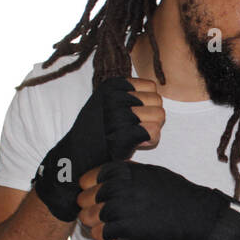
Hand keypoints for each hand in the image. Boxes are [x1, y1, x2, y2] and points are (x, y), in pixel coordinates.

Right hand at [32, 77, 160, 221]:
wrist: (79, 154)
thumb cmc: (100, 130)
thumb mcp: (110, 102)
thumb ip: (132, 95)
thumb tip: (158, 97)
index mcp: (112, 85)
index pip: (152, 87)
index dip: (148, 103)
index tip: (134, 115)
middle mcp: (114, 96)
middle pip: (158, 101)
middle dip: (152, 116)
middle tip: (136, 128)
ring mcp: (118, 114)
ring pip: (160, 115)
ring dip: (153, 128)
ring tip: (135, 135)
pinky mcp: (123, 134)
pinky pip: (154, 132)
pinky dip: (150, 140)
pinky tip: (137, 144)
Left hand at [75, 160, 239, 239]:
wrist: (197, 216)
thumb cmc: (178, 194)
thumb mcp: (152, 173)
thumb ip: (129, 173)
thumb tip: (111, 177)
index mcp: (124, 170)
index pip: (88, 178)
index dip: (90, 189)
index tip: (98, 197)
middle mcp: (119, 186)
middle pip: (84, 199)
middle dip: (89, 208)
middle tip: (100, 216)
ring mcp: (120, 207)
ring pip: (88, 217)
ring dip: (94, 224)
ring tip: (106, 227)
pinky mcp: (125, 228)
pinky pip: (99, 234)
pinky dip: (103, 237)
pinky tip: (113, 237)